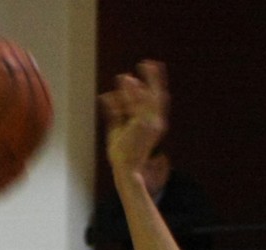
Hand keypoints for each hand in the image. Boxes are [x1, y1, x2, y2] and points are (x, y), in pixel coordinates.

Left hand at [99, 60, 168, 178]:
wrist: (126, 170)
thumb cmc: (122, 155)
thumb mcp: (116, 129)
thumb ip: (114, 112)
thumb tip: (106, 96)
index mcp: (153, 126)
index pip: (153, 102)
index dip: (146, 87)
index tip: (135, 78)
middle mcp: (156, 123)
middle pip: (159, 95)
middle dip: (155, 78)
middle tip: (149, 63)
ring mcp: (151, 123)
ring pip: (150, 95)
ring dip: (143, 80)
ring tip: (138, 67)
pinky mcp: (143, 122)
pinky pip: (138, 102)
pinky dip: (132, 90)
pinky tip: (126, 79)